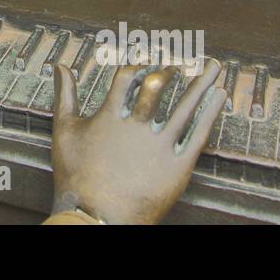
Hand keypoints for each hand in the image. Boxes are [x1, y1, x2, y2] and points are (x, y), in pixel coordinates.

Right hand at [49, 58, 225, 223]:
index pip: (128, 78)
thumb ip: (64, 95)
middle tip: (179, 65)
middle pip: (158, 86)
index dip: (138, 65)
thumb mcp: (64, 132)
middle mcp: (138, 126)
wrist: (96, 218)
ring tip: (212, 67)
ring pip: (186, 106)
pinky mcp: (177, 166)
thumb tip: (60, 67)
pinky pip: (199, 134)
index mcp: (111, 116)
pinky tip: (218, 96)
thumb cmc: (77, 178)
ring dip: (201, 82)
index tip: (146, 61)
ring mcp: (160, 146)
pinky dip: (210, 112)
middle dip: (170, 71)